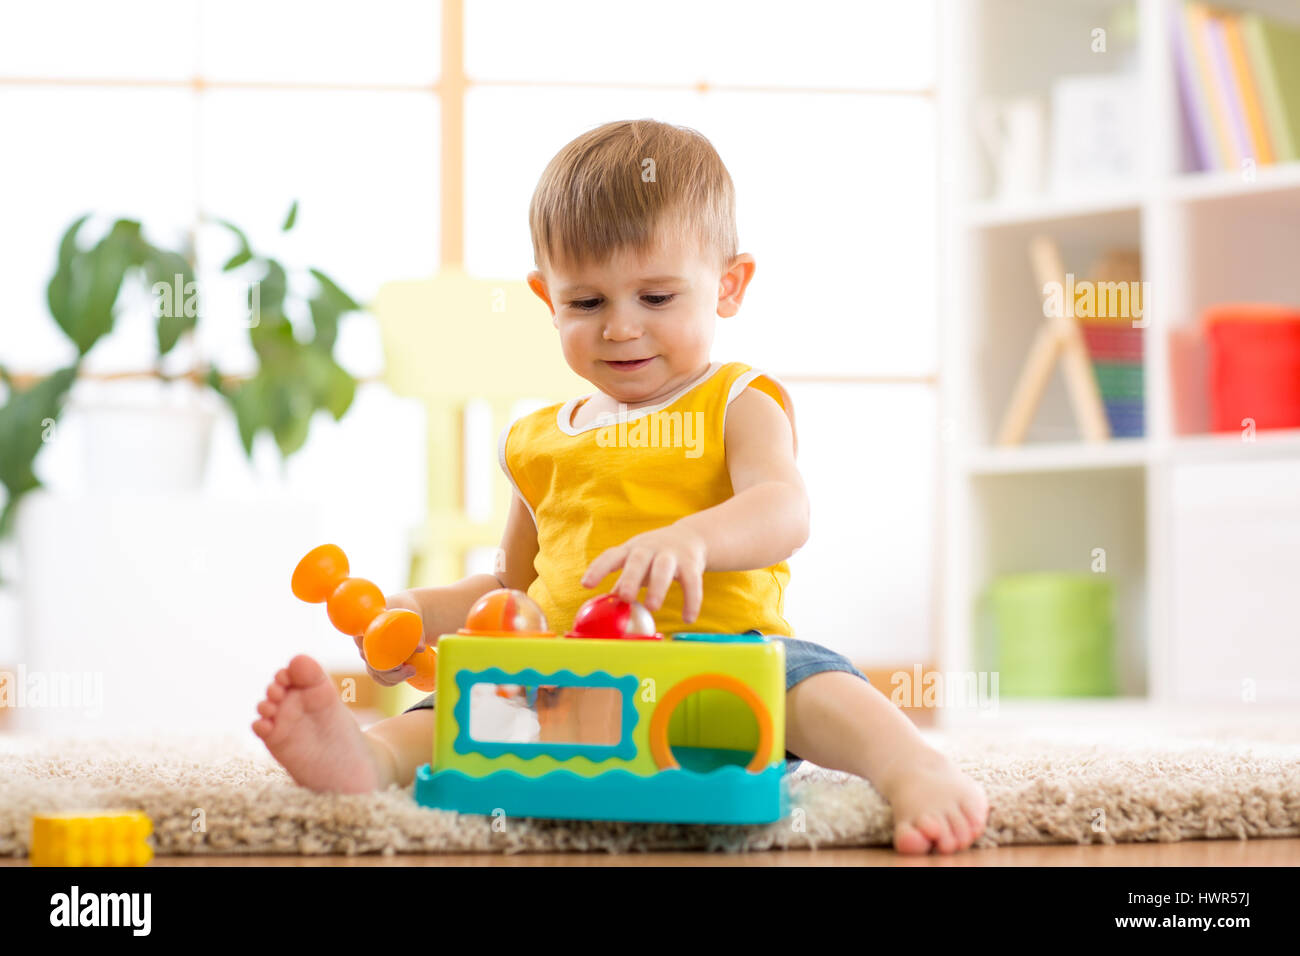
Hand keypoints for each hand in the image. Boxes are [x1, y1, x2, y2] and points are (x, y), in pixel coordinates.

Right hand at [354, 591, 426, 686]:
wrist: (406, 609)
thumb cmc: (405, 608)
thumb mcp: (411, 614)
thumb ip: (416, 630)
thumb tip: (421, 648)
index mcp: (363, 627)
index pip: (364, 646)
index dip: (377, 656)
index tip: (397, 662)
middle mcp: (363, 642)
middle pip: (370, 662)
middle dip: (389, 671)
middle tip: (410, 669)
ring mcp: (368, 653)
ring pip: (374, 672)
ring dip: (392, 677)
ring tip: (412, 671)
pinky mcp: (376, 661)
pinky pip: (378, 676)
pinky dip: (389, 680)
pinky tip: (402, 679)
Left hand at [581, 523, 706, 622]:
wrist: (691, 537)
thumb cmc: (654, 556)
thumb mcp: (636, 563)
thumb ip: (622, 583)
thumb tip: (604, 607)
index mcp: (631, 550)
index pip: (611, 556)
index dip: (598, 569)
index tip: (586, 584)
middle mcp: (650, 549)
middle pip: (637, 560)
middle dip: (630, 577)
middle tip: (624, 597)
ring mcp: (671, 554)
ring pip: (664, 568)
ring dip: (657, 587)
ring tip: (652, 608)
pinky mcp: (692, 563)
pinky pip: (692, 582)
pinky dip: (691, 600)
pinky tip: (688, 618)